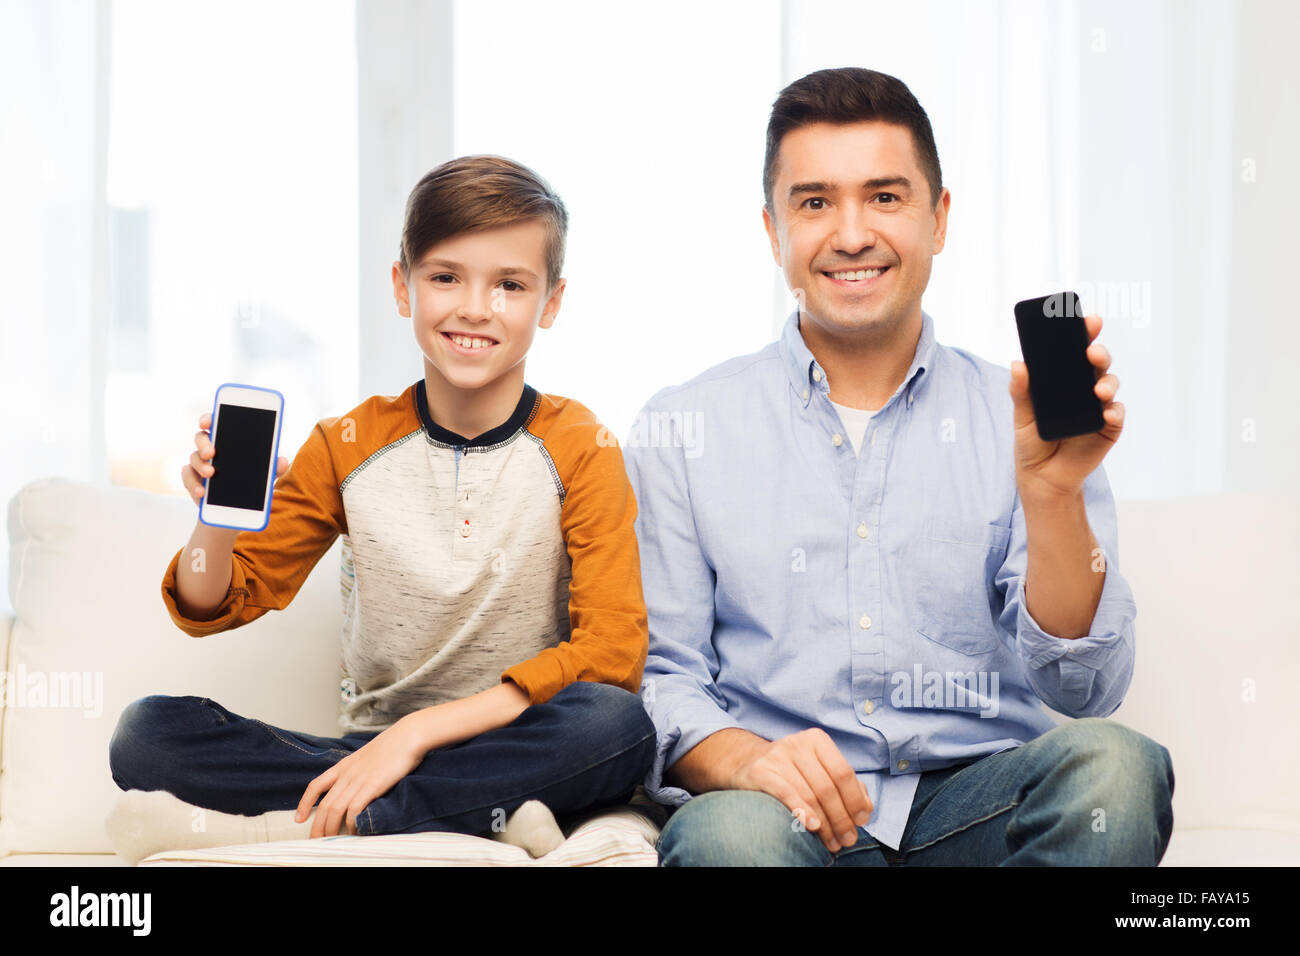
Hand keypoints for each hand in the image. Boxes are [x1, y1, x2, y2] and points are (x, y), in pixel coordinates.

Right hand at [183, 411, 288, 505]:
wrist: (236, 510)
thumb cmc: (250, 485)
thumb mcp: (265, 477)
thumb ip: (272, 468)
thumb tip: (284, 461)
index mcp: (227, 441)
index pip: (215, 423)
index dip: (209, 419)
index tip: (207, 422)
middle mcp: (210, 449)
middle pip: (200, 438)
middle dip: (204, 443)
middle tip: (211, 453)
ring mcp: (199, 464)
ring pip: (193, 457)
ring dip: (201, 465)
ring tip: (211, 474)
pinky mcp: (193, 480)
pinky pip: (188, 478)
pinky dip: (194, 484)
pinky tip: (202, 492)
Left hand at [294, 716, 427, 837]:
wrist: (407, 736)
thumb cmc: (393, 745)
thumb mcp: (368, 756)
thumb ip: (358, 770)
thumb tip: (356, 785)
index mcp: (344, 765)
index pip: (315, 785)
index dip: (305, 803)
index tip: (299, 818)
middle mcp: (347, 774)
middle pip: (324, 805)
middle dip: (317, 826)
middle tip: (316, 840)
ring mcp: (359, 780)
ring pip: (335, 809)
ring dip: (330, 828)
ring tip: (330, 841)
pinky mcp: (372, 786)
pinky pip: (354, 809)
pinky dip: (351, 823)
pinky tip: (354, 830)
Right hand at [730, 728, 872, 853]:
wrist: (747, 762)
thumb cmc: (792, 770)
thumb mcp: (820, 769)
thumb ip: (846, 785)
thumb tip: (866, 807)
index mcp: (817, 740)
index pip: (843, 772)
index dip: (855, 799)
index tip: (861, 821)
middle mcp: (797, 744)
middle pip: (827, 787)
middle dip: (841, 818)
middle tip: (847, 839)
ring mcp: (777, 756)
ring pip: (809, 795)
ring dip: (825, 824)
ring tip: (832, 842)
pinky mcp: (760, 771)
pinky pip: (785, 793)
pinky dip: (801, 811)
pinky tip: (812, 825)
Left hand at [1010, 313, 1124, 501]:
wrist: (1043, 476)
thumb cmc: (1032, 442)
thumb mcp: (1022, 416)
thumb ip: (1020, 392)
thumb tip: (1017, 363)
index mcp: (1064, 379)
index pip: (1075, 350)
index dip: (1084, 332)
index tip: (1088, 319)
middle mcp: (1085, 387)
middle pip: (1097, 362)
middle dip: (1098, 352)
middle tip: (1091, 352)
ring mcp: (1099, 405)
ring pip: (1110, 384)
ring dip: (1107, 383)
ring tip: (1097, 390)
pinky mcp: (1109, 427)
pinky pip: (1116, 414)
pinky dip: (1114, 412)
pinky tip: (1106, 413)